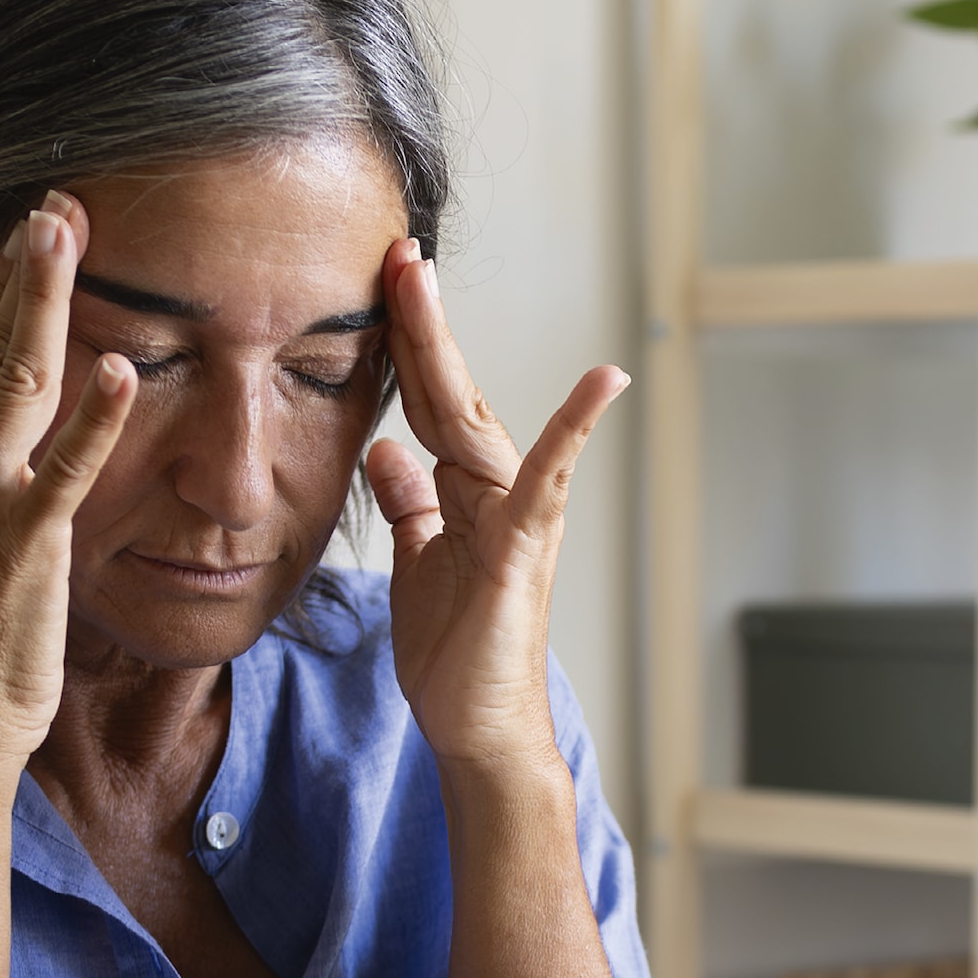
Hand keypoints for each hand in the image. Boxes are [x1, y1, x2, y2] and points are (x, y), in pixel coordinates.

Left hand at [364, 239, 627, 782]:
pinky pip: (550, 477)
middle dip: (416, 323)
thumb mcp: (417, 562)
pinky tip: (604, 380)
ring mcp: (515, 513)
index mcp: (464, 491)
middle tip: (392, 252)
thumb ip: (409, 504)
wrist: (478, 725)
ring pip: (474, 417)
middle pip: (446, 392)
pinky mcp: (525, 545)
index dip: (399, 345)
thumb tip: (388, 451)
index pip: (423, 403)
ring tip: (421, 283)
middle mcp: (494, 490)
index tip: (372, 283)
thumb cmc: (455, 654)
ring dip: (446, 348)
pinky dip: (576, 427)